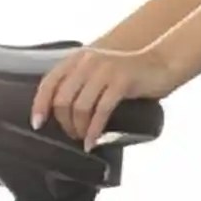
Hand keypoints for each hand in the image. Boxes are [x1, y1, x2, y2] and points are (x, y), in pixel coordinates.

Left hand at [30, 46, 175, 151]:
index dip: (40, 105)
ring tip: (83, 139)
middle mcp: (89, 61)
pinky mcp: (121, 81)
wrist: (162, 64)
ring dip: (78, 129)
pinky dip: (94, 130)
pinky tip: (92, 142)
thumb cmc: (130, 74)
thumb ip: (81, 83)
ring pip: (80, 106)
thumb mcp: (99, 72)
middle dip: (63, 123)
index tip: (38, 123)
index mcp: (78, 58)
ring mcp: (105, 70)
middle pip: (62, 98)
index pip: (49, 82)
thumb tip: (61, 112)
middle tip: (72, 135)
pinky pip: (100, 111)